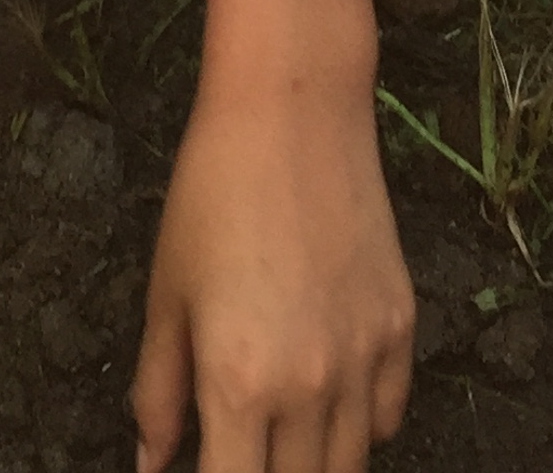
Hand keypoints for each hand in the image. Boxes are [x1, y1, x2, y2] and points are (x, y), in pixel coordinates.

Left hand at [131, 80, 412, 472]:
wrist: (293, 115)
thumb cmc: (212, 195)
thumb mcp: (166, 295)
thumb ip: (158, 391)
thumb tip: (152, 462)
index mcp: (239, 383)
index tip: (206, 469)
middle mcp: (311, 386)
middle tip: (240, 447)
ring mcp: (364, 359)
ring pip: (349, 464)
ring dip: (311, 462)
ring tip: (280, 437)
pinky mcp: (401, 328)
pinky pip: (388, 416)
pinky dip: (361, 429)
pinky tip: (328, 407)